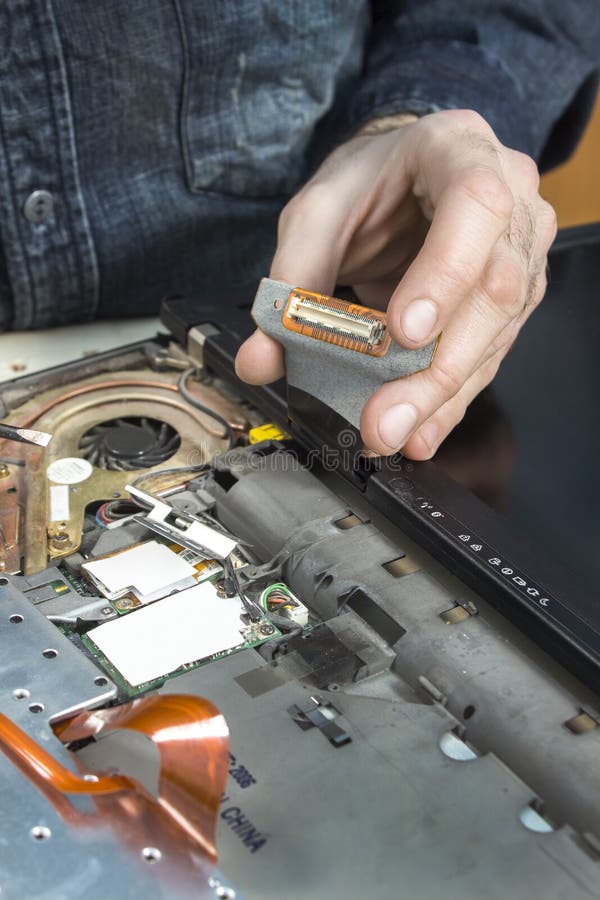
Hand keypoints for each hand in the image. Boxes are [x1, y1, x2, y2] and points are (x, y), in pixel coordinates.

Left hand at [235, 109, 556, 458]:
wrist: (404, 179)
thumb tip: (260, 359)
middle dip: (435, 368)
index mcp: (461, 149)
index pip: (475, 205)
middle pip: (494, 290)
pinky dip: (448, 401)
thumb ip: (291, 279)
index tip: (404, 332)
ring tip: (391, 433)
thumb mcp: (319, 213)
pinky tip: (419, 431)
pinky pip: (488, 358)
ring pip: (496, 334)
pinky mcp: (513, 302)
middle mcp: (511, 199)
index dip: (444, 273)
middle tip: (384, 419)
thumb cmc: (370, 185)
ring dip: (440, 397)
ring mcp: (521, 253)